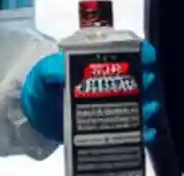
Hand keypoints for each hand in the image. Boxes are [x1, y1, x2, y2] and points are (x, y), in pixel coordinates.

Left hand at [22, 41, 162, 144]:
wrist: (35, 115)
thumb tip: (60, 70)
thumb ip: (50, 69)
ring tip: (146, 113)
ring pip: (142, 102)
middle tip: (146, 88)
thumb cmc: (43, 85)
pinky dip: (143, 131)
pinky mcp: (112, 126)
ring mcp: (113, 104)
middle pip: (141, 77)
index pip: (129, 51)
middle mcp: (112, 81)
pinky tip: (145, 133)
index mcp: (99, 61)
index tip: (148, 59)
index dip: (142, 52)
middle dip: (148, 81)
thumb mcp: (44, 73)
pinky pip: (134, 128)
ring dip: (148, 106)